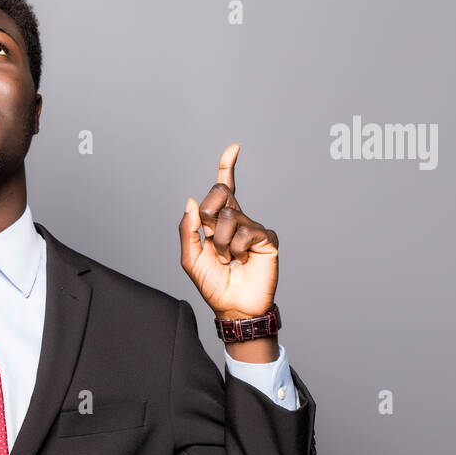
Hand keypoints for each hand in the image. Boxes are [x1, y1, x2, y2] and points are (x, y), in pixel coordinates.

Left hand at [178, 143, 277, 319]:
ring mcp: (253, 228)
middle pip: (222, 194)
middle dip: (210, 211)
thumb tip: (191, 201)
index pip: (224, 190)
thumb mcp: (191, 258)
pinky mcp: (267, 239)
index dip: (227, 167)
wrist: (233, 307)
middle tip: (211, 236)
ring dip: (221, 243)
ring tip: (227, 259)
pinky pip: (247, 232)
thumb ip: (188, 229)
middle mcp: (237, 221)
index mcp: (218, 222)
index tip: (235, 148)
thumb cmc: (213, 284)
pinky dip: (237, 249)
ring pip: (230, 217)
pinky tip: (241, 260)